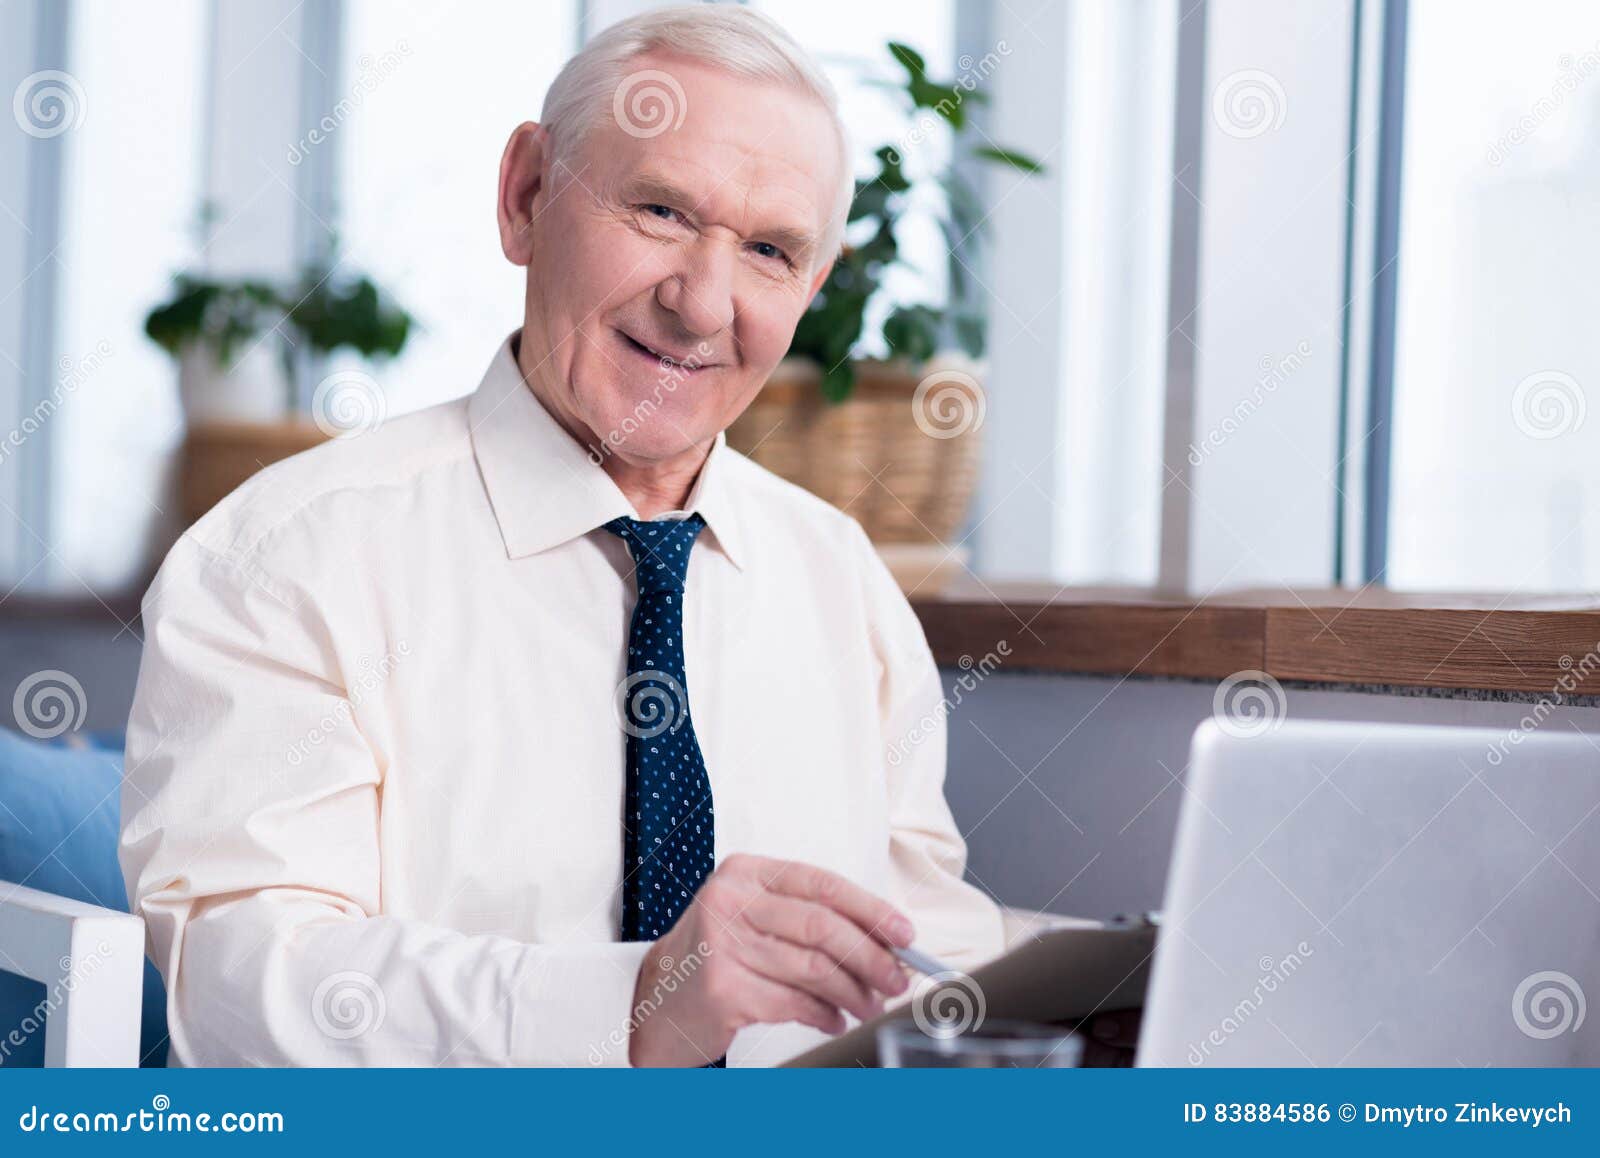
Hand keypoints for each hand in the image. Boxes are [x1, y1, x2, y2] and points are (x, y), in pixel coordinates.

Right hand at [626, 852, 914, 1065]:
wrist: (656, 1000)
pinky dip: (824, 1015)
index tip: (903, 933)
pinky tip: (833, 1019)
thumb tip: (882, 942)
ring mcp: (721, 945)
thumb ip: (808, 920)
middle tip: (896, 978)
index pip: (822, 884)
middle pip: (822, 926)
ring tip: (869, 1005)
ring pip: (812, 968)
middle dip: (871, 956)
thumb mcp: (755, 919)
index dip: (870, 909)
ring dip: (853, 992)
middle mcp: (729, 902)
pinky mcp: (722, 989)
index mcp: (745, 873)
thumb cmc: (716, 956)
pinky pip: (793, 1003)